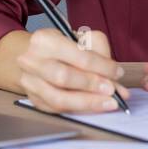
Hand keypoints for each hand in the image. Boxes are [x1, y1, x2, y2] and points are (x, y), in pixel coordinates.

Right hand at [16, 28, 130, 113]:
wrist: (32, 55)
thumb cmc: (61, 46)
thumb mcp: (80, 38)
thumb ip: (99, 53)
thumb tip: (115, 80)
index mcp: (44, 40)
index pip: (77, 55)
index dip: (101, 66)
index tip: (118, 73)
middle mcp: (32, 61)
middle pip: (64, 77)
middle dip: (92, 86)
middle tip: (112, 91)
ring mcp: (29, 82)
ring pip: (58, 99)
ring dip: (87, 103)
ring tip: (108, 103)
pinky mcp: (33, 99)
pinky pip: (57, 110)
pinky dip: (78, 110)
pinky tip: (93, 107)